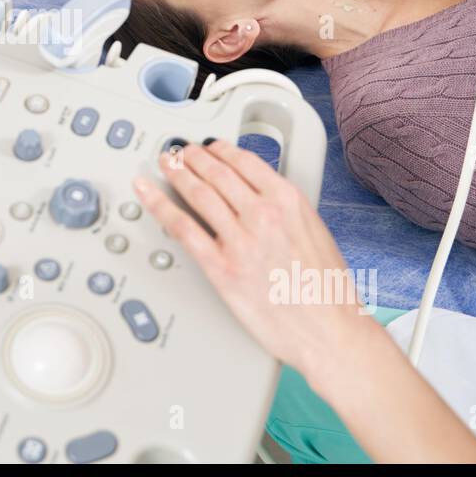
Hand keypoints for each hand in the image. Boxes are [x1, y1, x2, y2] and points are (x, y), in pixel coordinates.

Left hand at [132, 140, 373, 381]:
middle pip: (216, 173)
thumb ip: (283, 209)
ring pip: (197, 193)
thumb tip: (258, 197)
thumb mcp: (313, 230)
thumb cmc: (325, 289)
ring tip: (167, 164)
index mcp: (288, 200)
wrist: (328, 330)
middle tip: (181, 151)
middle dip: (193, 157)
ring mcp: (239, 239)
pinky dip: (160, 204)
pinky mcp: (221, 267)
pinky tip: (148, 193)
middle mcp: (262, 213)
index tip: (209, 147)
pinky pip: (182, 227)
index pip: (244, 161)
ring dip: (177, 172)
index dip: (220, 150)